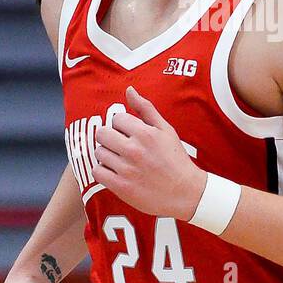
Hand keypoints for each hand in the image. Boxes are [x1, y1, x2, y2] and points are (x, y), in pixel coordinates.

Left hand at [92, 85, 207, 219]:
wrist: (185, 192)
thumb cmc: (175, 159)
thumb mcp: (166, 130)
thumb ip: (146, 108)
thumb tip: (129, 90)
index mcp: (145, 133)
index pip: (116, 119)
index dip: (121, 125)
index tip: (129, 134)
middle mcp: (134, 150)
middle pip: (102, 133)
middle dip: (110, 137)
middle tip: (120, 145)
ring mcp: (126, 169)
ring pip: (99, 152)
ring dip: (106, 154)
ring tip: (120, 160)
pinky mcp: (121, 187)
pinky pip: (97, 172)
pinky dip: (103, 171)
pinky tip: (115, 172)